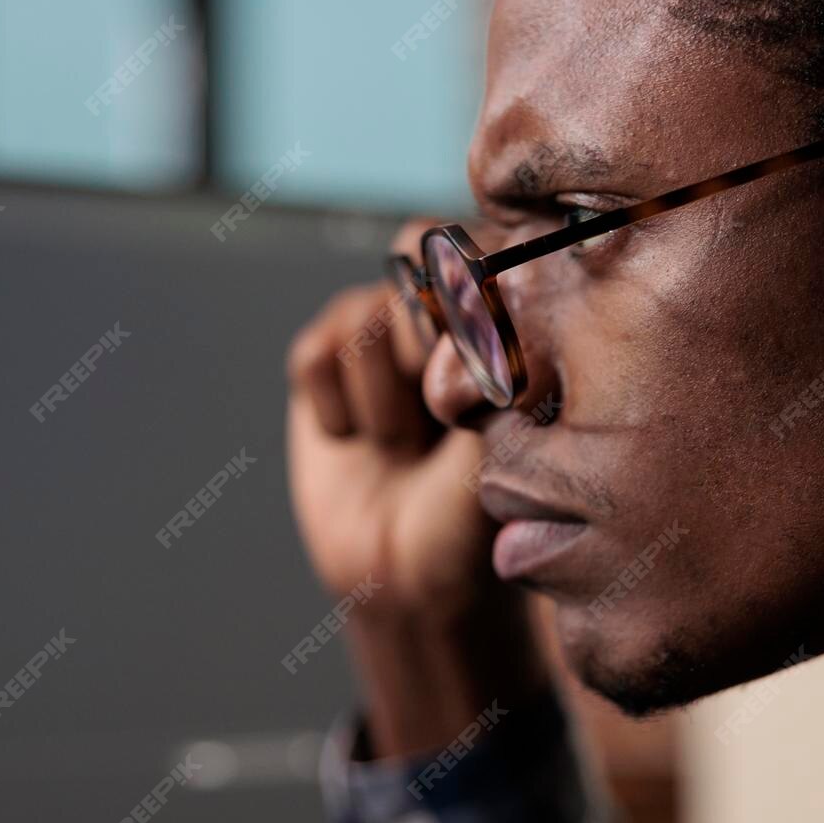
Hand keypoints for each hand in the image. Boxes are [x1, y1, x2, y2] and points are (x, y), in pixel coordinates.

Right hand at [285, 221, 549, 757]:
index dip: (478, 294)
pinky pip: (315, 354)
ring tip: (406, 447)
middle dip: (426, 334)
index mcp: (507, 310)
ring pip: (364, 316)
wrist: (411, 578)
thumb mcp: (507, 434)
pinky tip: (359, 445)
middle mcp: (445, 306)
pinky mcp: (323, 363)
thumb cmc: (478, 511)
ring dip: (385, 399)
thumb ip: (497, 356)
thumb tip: (483, 289)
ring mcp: (381, 330)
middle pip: (418, 245)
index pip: (491, 243)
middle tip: (443, 409)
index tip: (484, 363)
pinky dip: (335, 411)